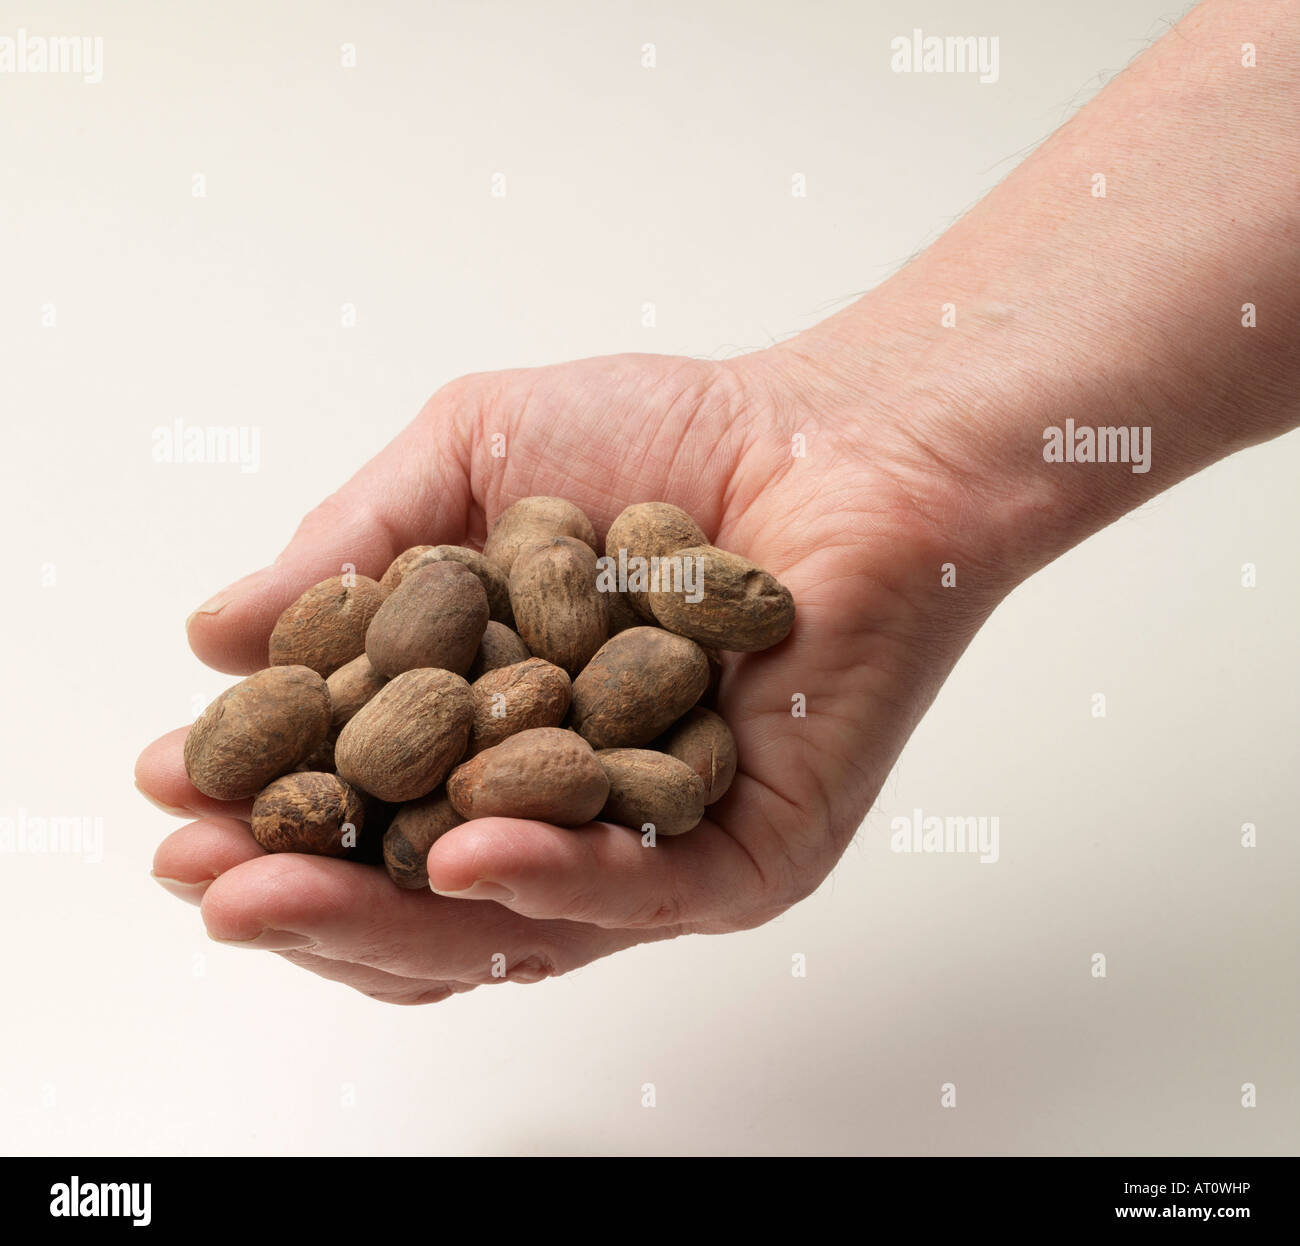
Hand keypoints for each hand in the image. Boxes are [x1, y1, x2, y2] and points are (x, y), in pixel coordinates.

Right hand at [136, 349, 994, 1002]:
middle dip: (303, 884)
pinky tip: (459, 859)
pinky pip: (644, 894)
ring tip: (273, 889)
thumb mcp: (468, 467)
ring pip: (516, 924)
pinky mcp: (753, 852)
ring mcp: (658, 841)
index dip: (271, 798)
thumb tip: (214, 635)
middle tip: (202, 870)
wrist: (833, 430)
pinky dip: (549, 883)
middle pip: (423, 889)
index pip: (371, 800)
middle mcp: (572, 800)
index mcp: (498, 725)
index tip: (171, 780)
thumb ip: (358, 554)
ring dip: (389, 915)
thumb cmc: (661, 438)